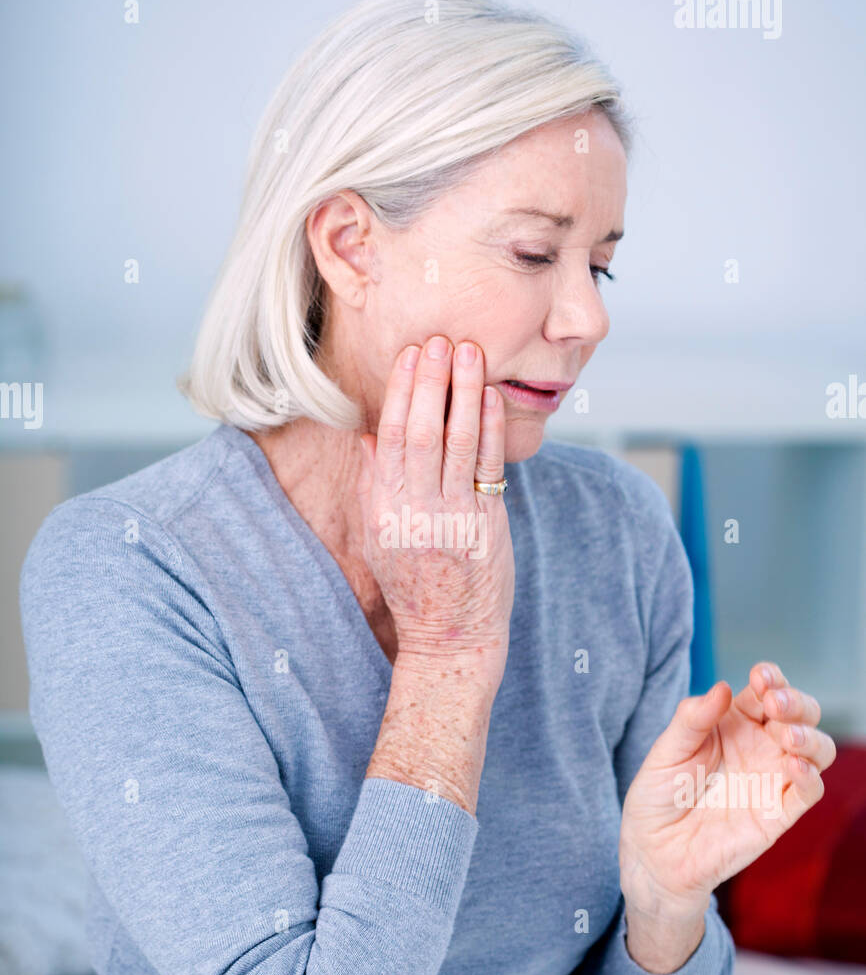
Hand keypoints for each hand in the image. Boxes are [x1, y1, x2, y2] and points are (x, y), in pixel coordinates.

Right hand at [356, 335, 514, 681]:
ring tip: (467, 351)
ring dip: (461, 392)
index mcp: (384, 508)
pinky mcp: (485, 525)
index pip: (388, 437)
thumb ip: (373, 485)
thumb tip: (369, 436)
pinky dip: (490, 427)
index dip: (398, 392)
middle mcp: (415, 510)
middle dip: (427, 381)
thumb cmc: (412, 585)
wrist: (450, 636)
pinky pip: (487, 465)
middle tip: (436, 338)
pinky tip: (490, 395)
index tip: (407, 355)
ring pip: (455, 441)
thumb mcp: (379, 536)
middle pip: (418, 432)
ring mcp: (452, 517)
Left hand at [619, 662, 836, 919]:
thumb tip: (722, 687)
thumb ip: (692, 720)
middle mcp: (760, 747)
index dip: (771, 679)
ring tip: (786, 736)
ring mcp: (771, 780)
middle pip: (800, 715)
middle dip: (796, 702)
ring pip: (817, 749)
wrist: (653, 852)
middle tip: (775, 703)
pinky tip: (793, 765)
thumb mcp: (665, 752)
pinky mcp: (777, 815)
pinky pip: (808, 792)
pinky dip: (809, 776)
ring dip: (809, 736)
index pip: (765, 692)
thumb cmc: (658, 797)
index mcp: (734, 724)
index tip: (761, 675)